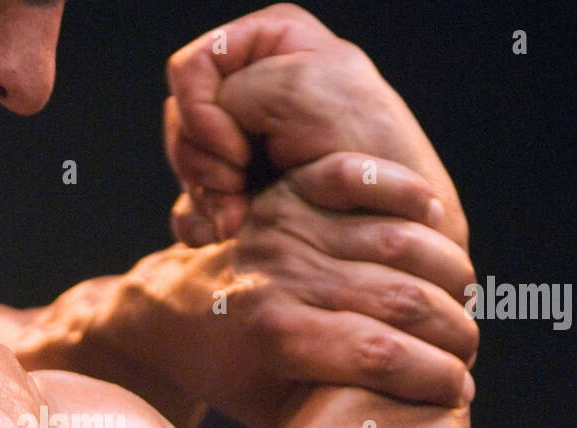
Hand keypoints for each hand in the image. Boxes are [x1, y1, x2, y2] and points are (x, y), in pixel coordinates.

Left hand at [90, 152, 477, 427]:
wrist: (168, 312)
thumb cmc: (230, 375)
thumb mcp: (272, 411)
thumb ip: (335, 412)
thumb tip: (419, 423)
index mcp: (274, 338)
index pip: (380, 355)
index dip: (435, 376)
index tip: (459, 393)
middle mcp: (281, 277)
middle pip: (400, 299)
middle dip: (453, 331)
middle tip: (467, 351)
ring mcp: (284, 227)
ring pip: (398, 239)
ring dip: (447, 273)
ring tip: (460, 304)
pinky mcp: (286, 192)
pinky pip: (358, 178)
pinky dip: (406, 194)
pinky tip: (435, 225)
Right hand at [164, 4, 469, 250]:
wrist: (395, 231)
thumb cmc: (365, 151)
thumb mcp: (298, 90)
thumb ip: (230, 89)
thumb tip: (200, 134)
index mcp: (273, 45)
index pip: (193, 68)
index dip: (203, 111)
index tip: (240, 151)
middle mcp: (256, 89)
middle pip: (182, 116)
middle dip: (204, 161)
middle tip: (238, 189)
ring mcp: (245, 142)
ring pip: (186, 160)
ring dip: (205, 194)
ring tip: (240, 218)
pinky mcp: (241, 189)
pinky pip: (191, 201)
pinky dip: (202, 221)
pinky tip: (229, 232)